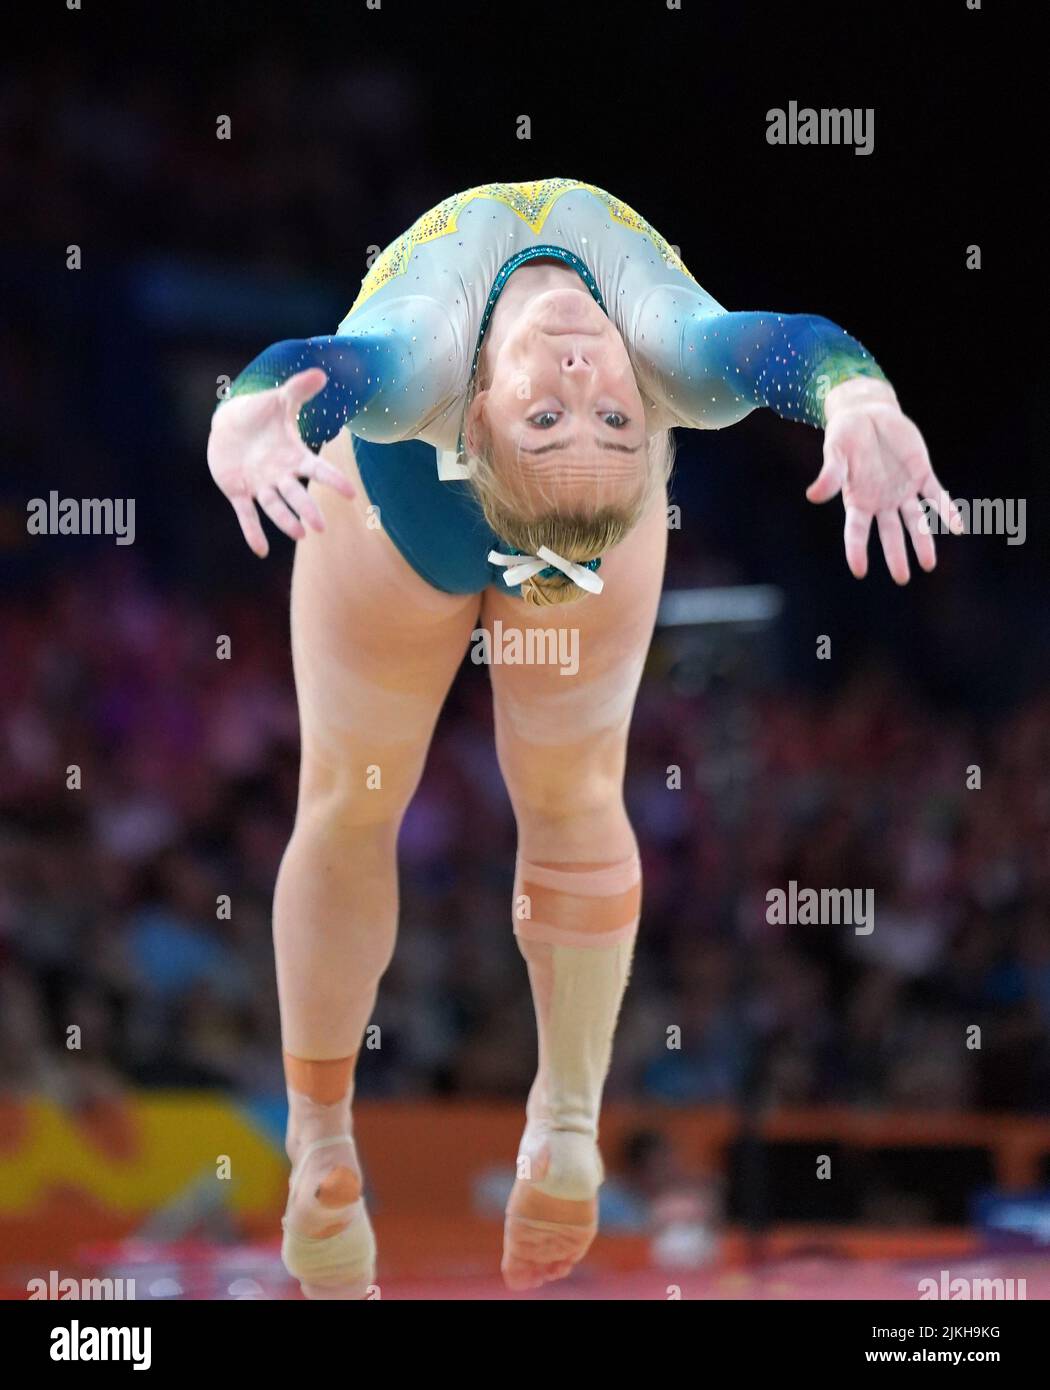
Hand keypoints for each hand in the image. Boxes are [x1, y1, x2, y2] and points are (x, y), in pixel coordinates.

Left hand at [207, 367, 354, 556]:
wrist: (230, 425)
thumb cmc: (260, 413)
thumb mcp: (278, 400)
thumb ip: (299, 389)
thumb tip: (322, 373)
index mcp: (293, 456)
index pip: (317, 469)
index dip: (333, 481)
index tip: (350, 494)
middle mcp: (280, 475)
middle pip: (296, 494)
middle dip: (306, 509)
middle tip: (319, 526)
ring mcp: (260, 485)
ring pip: (274, 506)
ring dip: (286, 521)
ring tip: (300, 535)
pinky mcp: (239, 492)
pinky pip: (247, 515)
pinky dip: (253, 533)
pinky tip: (260, 550)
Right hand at [806, 378, 962, 582]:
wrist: (867, 413)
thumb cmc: (844, 435)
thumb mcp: (834, 453)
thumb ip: (829, 476)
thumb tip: (813, 496)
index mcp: (858, 501)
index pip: (857, 532)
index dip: (857, 551)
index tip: (860, 571)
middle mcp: (882, 501)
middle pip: (890, 533)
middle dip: (896, 556)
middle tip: (902, 578)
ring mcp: (903, 489)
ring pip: (915, 521)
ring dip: (923, 542)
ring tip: (928, 564)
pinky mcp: (921, 473)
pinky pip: (936, 496)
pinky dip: (946, 511)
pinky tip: (957, 527)